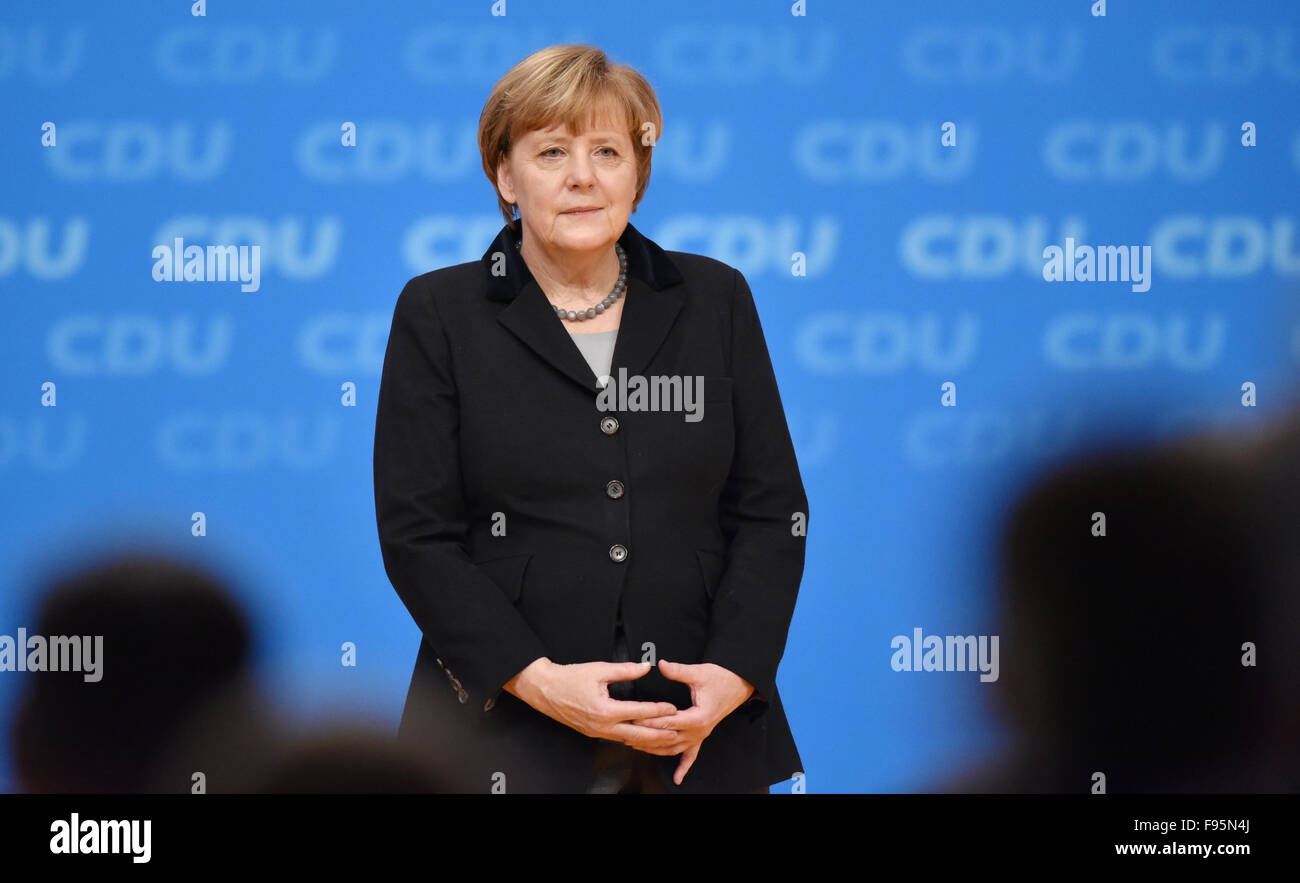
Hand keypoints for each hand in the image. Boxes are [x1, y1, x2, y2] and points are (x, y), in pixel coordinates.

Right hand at [505, 658, 682, 750]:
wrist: (544, 689)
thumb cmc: (569, 677)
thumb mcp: (599, 669)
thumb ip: (625, 670)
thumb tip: (645, 667)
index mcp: (605, 710)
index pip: (638, 712)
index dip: (658, 710)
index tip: (673, 708)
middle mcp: (601, 726)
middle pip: (637, 735)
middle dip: (659, 734)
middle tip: (678, 732)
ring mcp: (596, 732)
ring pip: (628, 740)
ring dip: (647, 740)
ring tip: (665, 738)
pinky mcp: (592, 732)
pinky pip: (617, 738)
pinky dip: (632, 739)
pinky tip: (642, 737)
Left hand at [632, 660, 754, 784]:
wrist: (738, 684)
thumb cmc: (720, 679)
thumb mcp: (699, 673)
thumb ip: (678, 671)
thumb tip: (661, 665)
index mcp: (698, 717)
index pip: (668, 721)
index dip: (649, 719)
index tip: (632, 717)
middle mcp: (699, 731)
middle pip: (667, 737)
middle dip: (645, 735)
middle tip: (626, 732)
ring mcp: (700, 736)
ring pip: (674, 748)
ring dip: (654, 749)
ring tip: (635, 746)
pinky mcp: (701, 736)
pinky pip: (691, 755)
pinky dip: (683, 767)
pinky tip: (677, 778)